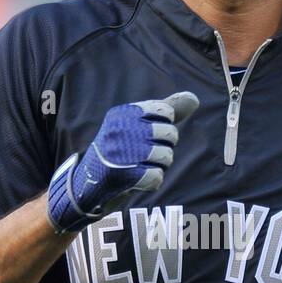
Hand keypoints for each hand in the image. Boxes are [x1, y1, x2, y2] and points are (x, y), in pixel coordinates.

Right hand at [47, 91, 199, 232]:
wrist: (88, 184)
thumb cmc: (120, 152)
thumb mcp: (138, 126)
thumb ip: (167, 112)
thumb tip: (194, 98)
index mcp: (123, 113)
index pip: (166, 112)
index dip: (164, 127)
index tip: (148, 135)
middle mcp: (119, 129)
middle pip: (170, 134)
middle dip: (164, 148)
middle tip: (144, 154)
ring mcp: (119, 152)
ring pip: (166, 157)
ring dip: (158, 166)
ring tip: (140, 166)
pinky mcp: (121, 175)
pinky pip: (157, 177)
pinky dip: (151, 181)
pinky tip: (137, 179)